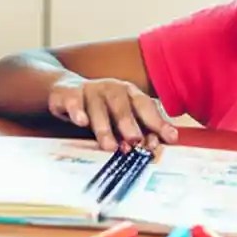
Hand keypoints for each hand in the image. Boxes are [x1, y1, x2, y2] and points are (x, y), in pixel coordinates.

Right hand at [49, 75, 177, 151]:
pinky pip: (73, 102)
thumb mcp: (121, 117)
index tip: (169, 138)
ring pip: (98, 108)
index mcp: (130, 93)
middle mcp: (112, 89)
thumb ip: (138, 130)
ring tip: (109, 146)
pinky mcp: (69, 94)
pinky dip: (77, 112)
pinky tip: (81, 122)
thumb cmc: (102, 108)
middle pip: (122, 106)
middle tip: (135, 141)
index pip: (146, 106)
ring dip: (104, 127)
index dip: (157, 122)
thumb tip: (154, 148)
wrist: (66, 91)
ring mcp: (90, 90)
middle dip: (129, 124)